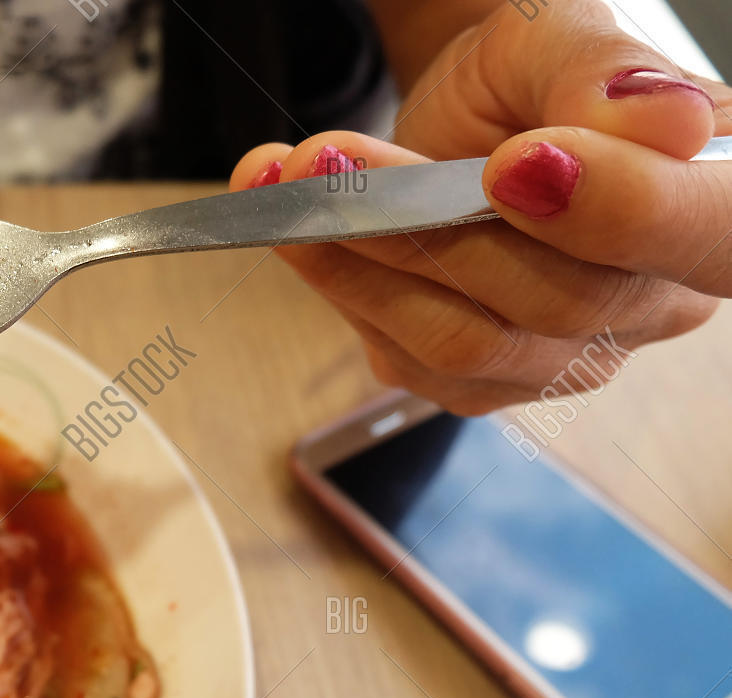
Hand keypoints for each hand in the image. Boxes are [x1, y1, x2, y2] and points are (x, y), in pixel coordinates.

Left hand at [228, 0, 731, 413]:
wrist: (471, 119)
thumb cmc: (531, 79)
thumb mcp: (559, 39)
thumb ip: (604, 74)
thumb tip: (665, 121)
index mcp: (714, 209)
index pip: (704, 237)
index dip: (617, 212)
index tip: (515, 165)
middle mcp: (654, 302)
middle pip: (556, 299)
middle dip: (425, 226)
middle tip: (325, 160)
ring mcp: (568, 356)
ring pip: (465, 342)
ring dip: (358, 263)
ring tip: (286, 186)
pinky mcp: (485, 380)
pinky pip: (412, 361)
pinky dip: (342, 291)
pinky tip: (299, 234)